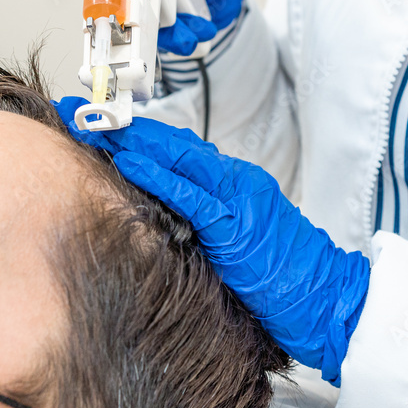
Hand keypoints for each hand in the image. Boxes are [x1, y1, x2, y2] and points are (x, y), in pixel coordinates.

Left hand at [52, 97, 369, 384]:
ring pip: (178, 158)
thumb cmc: (287, 276)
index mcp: (236, 184)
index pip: (178, 150)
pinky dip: (158, 176)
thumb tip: (165, 215)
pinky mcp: (236, 225)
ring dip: (132, 140)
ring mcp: (238, 199)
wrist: (328, 298)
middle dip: (124, 127)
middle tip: (79, 109)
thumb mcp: (240, 240)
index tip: (99, 124)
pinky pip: (191, 195)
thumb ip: (207, 220)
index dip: (137, 134)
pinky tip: (128, 161)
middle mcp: (236, 182)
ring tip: (91, 125)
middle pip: (172, 144)